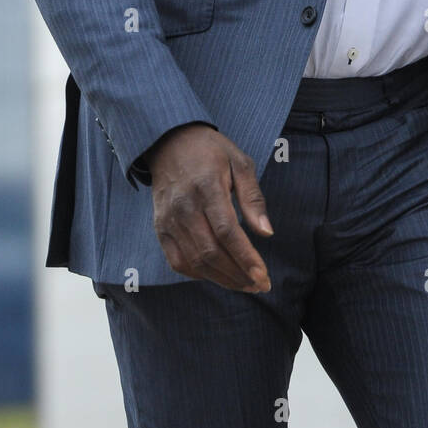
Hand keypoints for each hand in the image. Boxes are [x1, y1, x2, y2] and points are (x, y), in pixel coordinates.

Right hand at [146, 123, 272, 292]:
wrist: (170, 142)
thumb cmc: (211, 152)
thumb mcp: (240, 162)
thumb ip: (253, 197)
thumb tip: (266, 232)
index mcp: (207, 187)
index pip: (227, 231)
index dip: (245, 257)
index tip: (263, 276)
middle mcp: (184, 207)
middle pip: (211, 252)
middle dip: (238, 274)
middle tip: (260, 284)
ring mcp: (169, 220)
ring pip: (195, 261)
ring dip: (222, 279)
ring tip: (245, 284)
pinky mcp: (161, 228)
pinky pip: (178, 261)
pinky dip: (199, 274)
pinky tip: (219, 276)